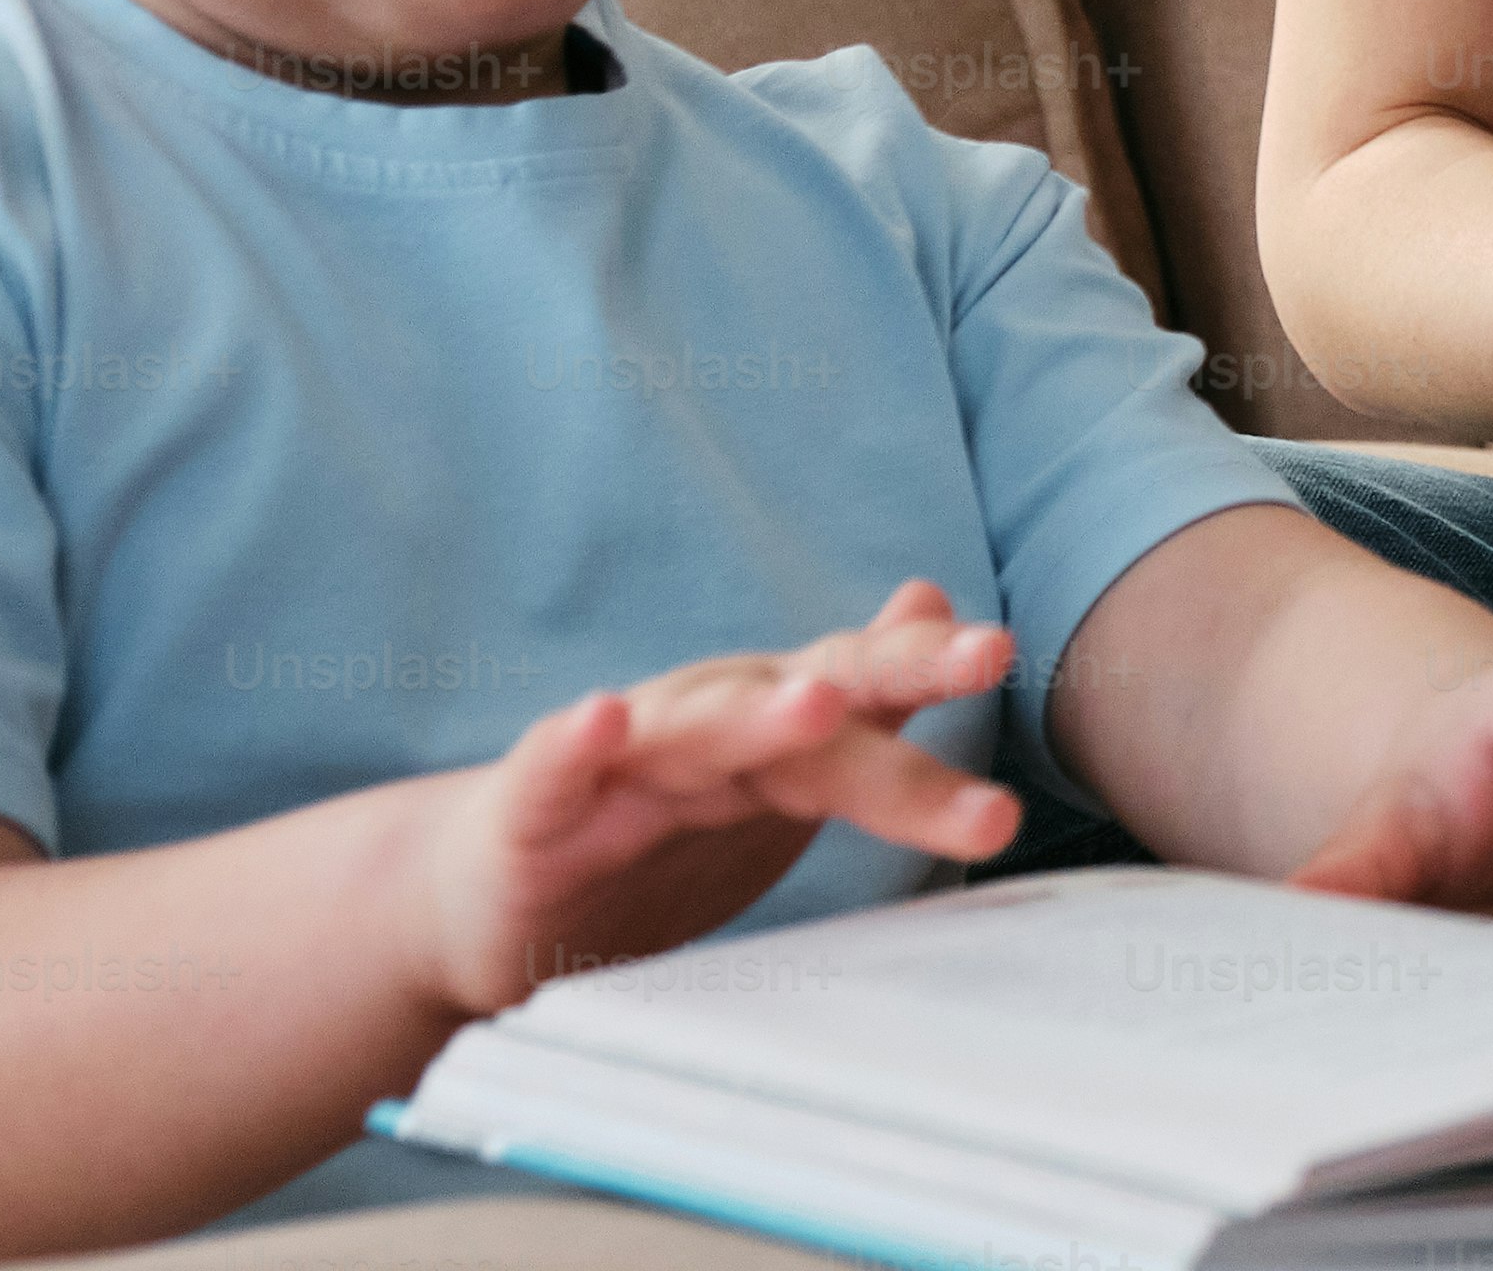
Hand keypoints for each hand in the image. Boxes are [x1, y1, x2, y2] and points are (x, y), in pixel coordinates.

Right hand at [411, 580, 1022, 1020]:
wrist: (487, 890)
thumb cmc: (653, 829)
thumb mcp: (776, 774)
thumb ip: (863, 704)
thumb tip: (934, 602)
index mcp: (776, 730)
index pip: (869, 687)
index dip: (935, 667)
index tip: (1005, 649)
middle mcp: (708, 724)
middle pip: (810, 698)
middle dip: (897, 675)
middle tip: (981, 655)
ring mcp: (620, 766)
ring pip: (699, 732)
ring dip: (757, 716)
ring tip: (817, 706)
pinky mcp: (531, 821)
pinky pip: (553, 777)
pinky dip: (571, 747)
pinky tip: (599, 721)